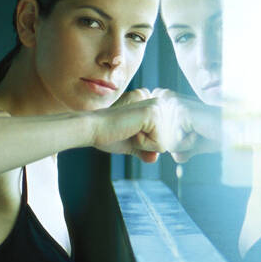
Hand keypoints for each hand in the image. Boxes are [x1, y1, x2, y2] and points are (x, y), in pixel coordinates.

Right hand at [92, 88, 218, 163]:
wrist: (93, 129)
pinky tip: (129, 130)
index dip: (147, 144)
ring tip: (129, 130)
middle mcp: (160, 103)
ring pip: (165, 144)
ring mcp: (158, 107)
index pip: (165, 139)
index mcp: (156, 108)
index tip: (130, 132)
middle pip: (168, 142)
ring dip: (144, 144)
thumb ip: (146, 151)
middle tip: (128, 132)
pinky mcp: (153, 114)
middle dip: (147, 145)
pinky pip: (159, 145)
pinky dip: (142, 144)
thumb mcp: (133, 145)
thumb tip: (155, 158)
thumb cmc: (109, 135)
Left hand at [142, 88, 221, 162]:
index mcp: (166, 100)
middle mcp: (166, 99)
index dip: (174, 140)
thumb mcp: (194, 142)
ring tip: (201, 130)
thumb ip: (179, 148)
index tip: (192, 130)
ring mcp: (172, 105)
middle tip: (198, 131)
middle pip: (158, 139)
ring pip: (166, 143)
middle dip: (179, 143)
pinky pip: (174, 144)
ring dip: (185, 144)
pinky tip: (201, 131)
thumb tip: (175, 155)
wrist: (235, 128)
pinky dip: (189, 144)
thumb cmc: (217, 133)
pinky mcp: (179, 113)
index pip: (154, 134)